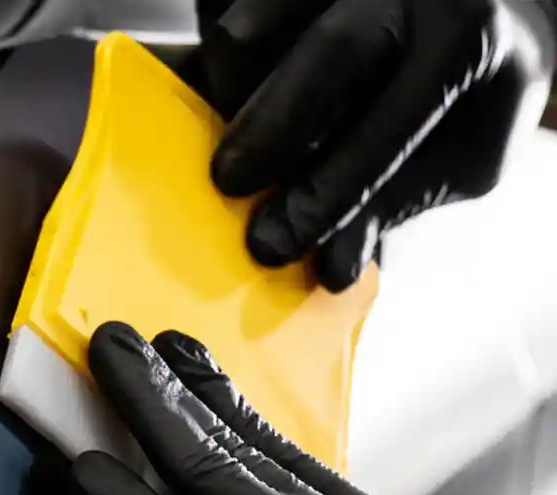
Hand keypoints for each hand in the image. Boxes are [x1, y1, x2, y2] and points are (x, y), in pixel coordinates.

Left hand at [73, 322, 470, 494]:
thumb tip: (230, 480)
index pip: (296, 454)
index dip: (227, 402)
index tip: (185, 362)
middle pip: (252, 449)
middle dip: (180, 389)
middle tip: (131, 343)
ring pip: (209, 474)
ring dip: (147, 410)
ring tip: (107, 362)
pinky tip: (89, 466)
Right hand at [187, 0, 554, 291]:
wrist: (477, 8)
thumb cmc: (471, 89)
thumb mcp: (462, 158)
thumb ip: (396, 205)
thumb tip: (327, 264)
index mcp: (465, 39)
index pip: (390, 122)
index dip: (329, 189)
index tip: (275, 239)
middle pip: (322, 57)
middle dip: (265, 133)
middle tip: (229, 184)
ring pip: (252, 35)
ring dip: (233, 98)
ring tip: (249, 138)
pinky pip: (224, 18)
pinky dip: (222, 69)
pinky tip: (241, 95)